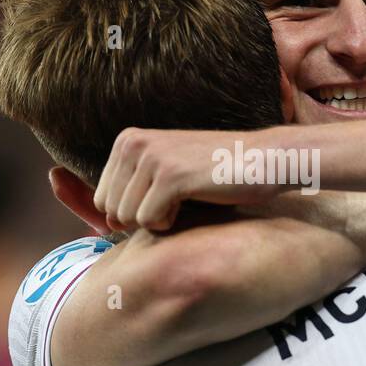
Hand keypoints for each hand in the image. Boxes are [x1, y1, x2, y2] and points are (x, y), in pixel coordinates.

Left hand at [94, 127, 286, 231]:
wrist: (263, 159)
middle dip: (141, 217)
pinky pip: (148, 221)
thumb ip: (129, 196)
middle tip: (177, 198)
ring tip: (186, 197)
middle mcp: (133, 143)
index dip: (132, 210)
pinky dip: (170, 223)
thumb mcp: (163, 176)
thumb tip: (105, 225)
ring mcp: (150, 157)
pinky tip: (194, 199)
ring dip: (158, 219)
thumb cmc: (216, 174)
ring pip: (127, 218)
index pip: (101, 199)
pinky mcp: (170, 176)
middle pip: (110, 210)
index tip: (165, 195)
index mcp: (127, 140)